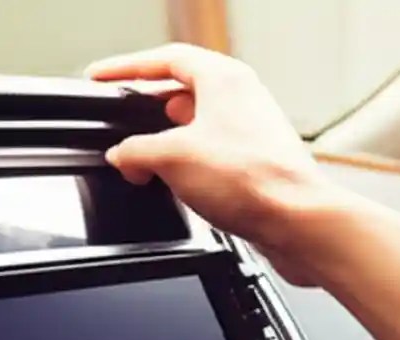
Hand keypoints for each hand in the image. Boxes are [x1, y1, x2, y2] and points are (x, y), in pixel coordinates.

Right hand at [88, 44, 343, 285]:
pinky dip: (186, 167)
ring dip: (166, 146)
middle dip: (146, 115)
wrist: (297, 222)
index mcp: (224, 78)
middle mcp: (241, 99)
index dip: (127, 67)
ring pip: (195, 128)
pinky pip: (210, 156)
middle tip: (122, 131)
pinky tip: (175, 187)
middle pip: (180, 93)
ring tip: (144, 166)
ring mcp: (250, 131)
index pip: (165, 59)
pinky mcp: (255, 163)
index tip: (101, 77)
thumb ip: (135, 151)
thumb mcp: (171, 158)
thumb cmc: (253, 180)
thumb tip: (123, 156)